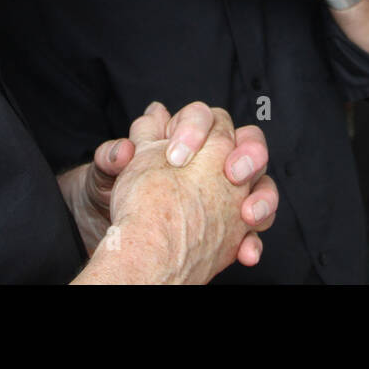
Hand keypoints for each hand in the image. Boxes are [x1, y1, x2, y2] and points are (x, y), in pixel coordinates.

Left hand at [68, 101, 274, 262]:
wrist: (114, 236)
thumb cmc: (111, 195)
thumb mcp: (105, 175)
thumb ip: (112, 158)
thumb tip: (122, 150)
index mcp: (185, 138)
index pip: (205, 116)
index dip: (195, 129)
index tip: (177, 156)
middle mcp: (214, 160)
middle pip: (249, 142)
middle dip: (249, 153)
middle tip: (232, 173)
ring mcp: (228, 193)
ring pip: (262, 184)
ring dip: (264, 197)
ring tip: (248, 214)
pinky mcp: (231, 228)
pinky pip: (255, 231)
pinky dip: (254, 242)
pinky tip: (245, 252)